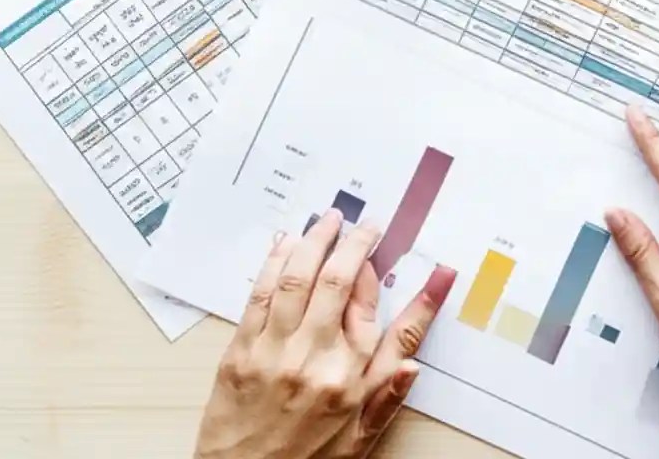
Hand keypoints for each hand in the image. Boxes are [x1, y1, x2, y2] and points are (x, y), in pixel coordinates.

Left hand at [194, 212, 456, 458]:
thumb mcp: (362, 437)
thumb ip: (389, 395)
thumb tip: (416, 363)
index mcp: (351, 377)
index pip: (374, 309)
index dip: (379, 274)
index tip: (388, 250)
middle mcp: (316, 357)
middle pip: (340, 282)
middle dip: (355, 243)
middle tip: (364, 224)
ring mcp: (276, 351)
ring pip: (299, 278)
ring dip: (315, 241)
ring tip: (328, 220)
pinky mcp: (242, 351)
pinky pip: (261, 295)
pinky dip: (274, 263)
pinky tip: (286, 244)